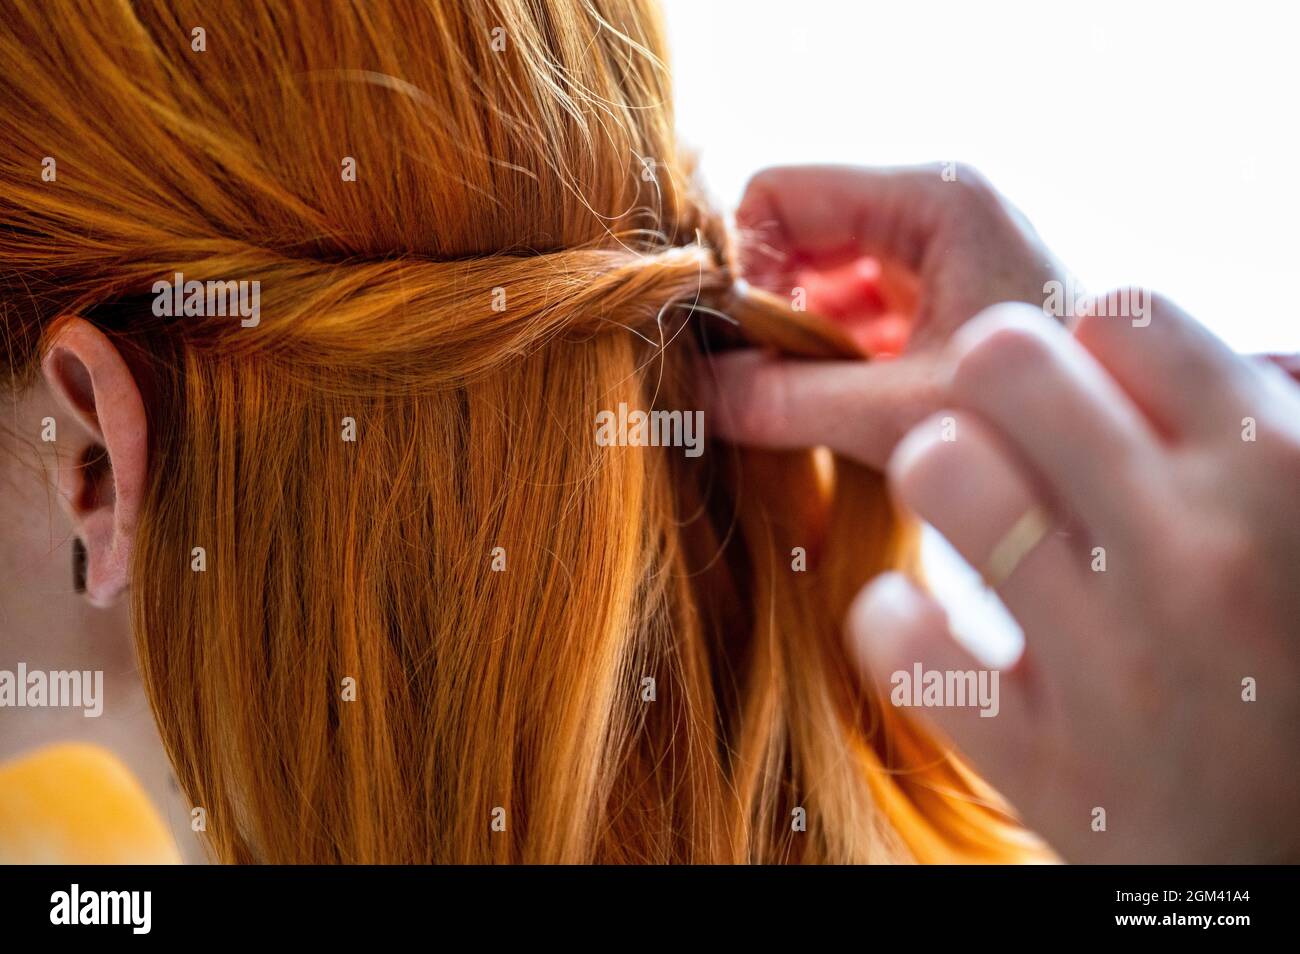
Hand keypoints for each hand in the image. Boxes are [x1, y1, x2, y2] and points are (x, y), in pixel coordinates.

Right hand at [712, 163, 1068, 467]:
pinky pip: (849, 315)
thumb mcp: (900, 411)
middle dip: (764, 310)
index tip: (731, 347)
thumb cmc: (1039, 426)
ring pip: (817, 281)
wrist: (1127, 463)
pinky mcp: (940, 305)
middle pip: (794, 236)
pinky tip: (822, 412)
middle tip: (749, 385)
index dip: (741, 266)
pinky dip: (824, 360)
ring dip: (792, 342)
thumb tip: (691, 395)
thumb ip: (786, 399)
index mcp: (932, 201)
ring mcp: (937, 259)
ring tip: (786, 406)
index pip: (778, 194)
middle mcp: (933, 213)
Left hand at [855, 297, 1299, 862]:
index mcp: (1280, 473)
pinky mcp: (1045, 764)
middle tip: (1004, 433)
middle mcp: (1195, 552)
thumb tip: (1170, 349)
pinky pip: (897, 635)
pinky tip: (936, 630)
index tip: (1084, 394)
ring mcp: (1114, 662)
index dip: (1084, 347)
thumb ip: (1250, 431)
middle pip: (1002, 359)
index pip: (1123, 313)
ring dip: (937, 476)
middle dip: (986, 381)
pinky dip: (895, 621)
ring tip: (971, 516)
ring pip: (938, 466)